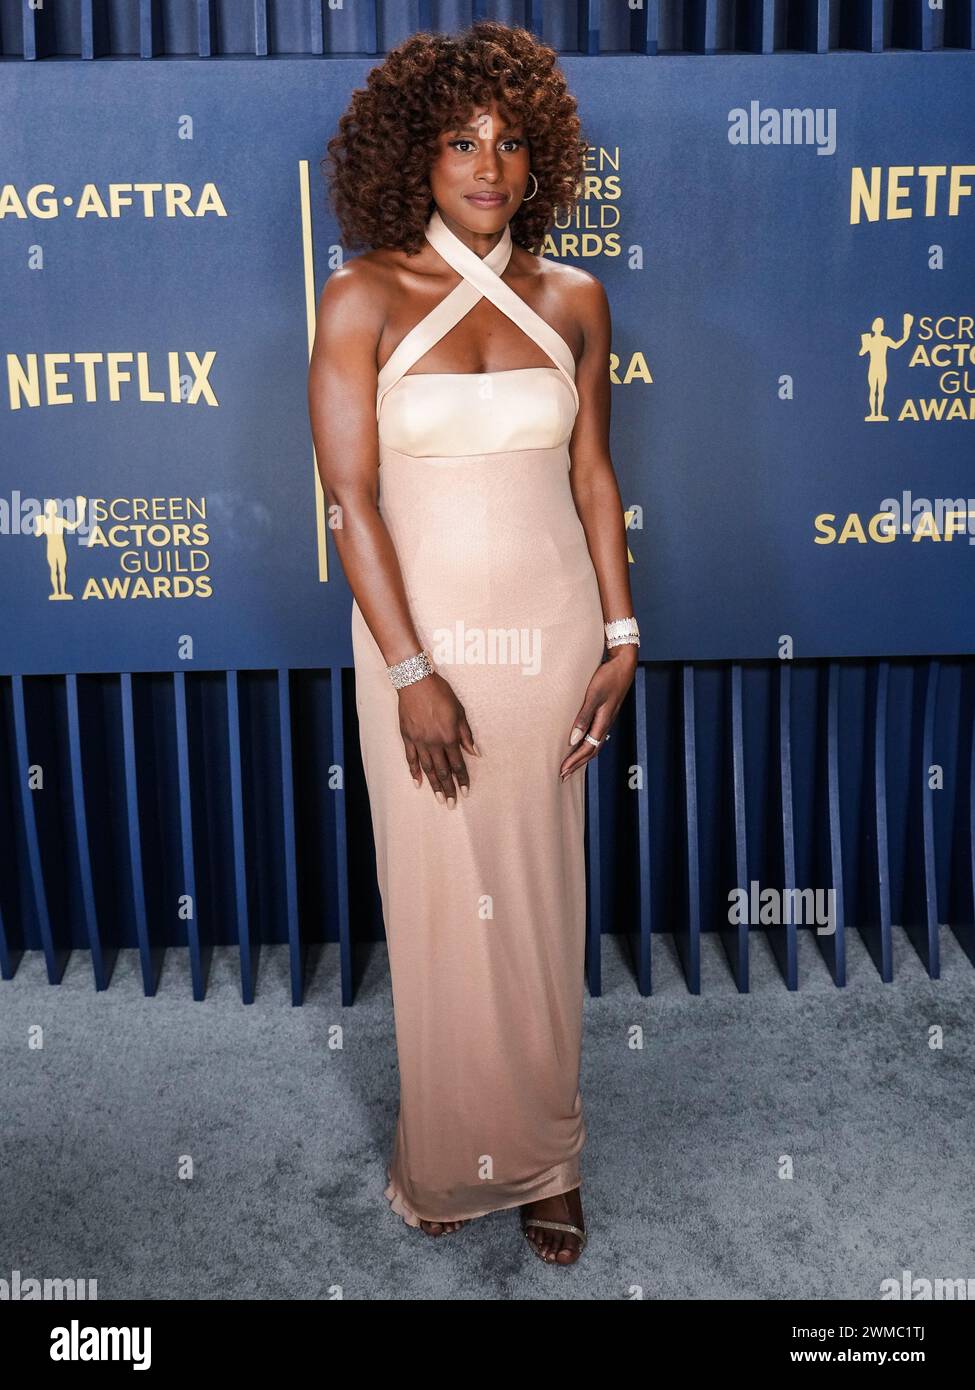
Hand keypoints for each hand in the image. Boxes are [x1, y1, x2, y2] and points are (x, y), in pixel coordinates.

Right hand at [398, 671, 478, 804]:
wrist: (415, 682)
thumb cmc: (440, 693)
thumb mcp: (459, 711)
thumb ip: (466, 734)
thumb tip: (475, 753)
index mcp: (449, 737)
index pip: (458, 764)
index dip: (462, 779)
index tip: (465, 792)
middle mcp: (434, 742)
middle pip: (442, 771)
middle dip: (448, 789)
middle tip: (451, 804)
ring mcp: (419, 741)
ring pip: (427, 769)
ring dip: (433, 785)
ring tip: (438, 799)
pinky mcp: (407, 737)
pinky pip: (411, 758)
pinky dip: (414, 772)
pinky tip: (418, 783)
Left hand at [559, 646, 637, 780]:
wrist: (623, 665)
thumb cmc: (607, 678)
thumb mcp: (594, 696)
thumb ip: (583, 717)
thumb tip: (573, 739)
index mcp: (603, 722)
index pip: (587, 749)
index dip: (575, 761)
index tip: (562, 771)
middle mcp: (605, 724)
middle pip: (591, 751)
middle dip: (577, 764)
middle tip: (563, 776)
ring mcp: (606, 719)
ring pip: (593, 744)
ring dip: (581, 756)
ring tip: (570, 765)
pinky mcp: (604, 713)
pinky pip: (594, 735)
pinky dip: (585, 745)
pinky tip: (579, 744)